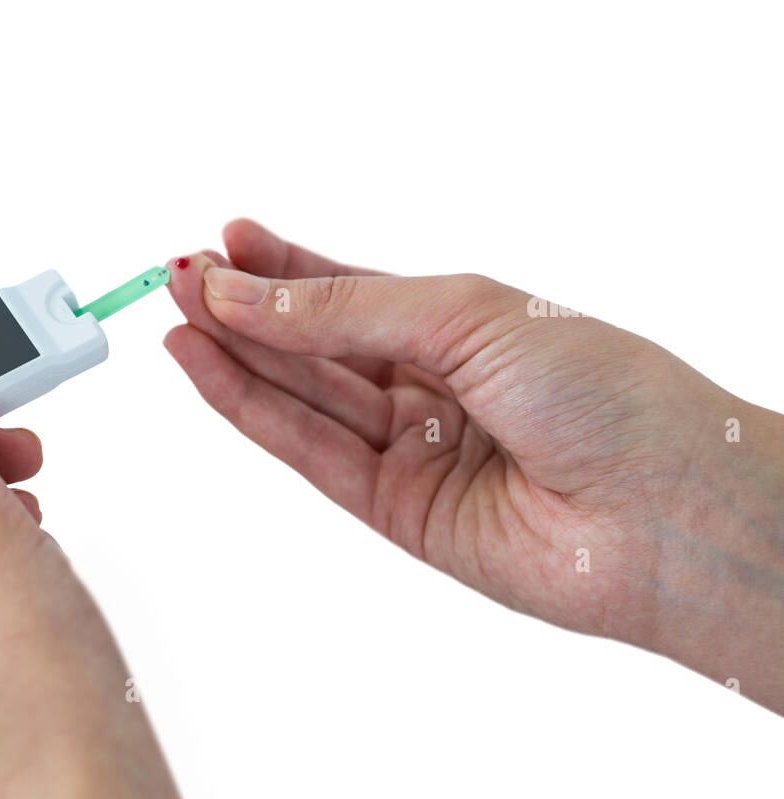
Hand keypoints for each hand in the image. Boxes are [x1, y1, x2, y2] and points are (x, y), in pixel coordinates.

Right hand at [164, 220, 783, 711]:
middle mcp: (434, 387)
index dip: (285, 267)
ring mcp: (413, 450)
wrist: (663, 514)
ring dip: (235, 356)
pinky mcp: (396, 510)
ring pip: (303, 397)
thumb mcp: (466, 316)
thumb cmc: (606, 394)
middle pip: (317, 345)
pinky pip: (309, 452)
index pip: (353, 291)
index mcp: (466, 326)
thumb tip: (249, 294)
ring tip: (177, 316)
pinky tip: (209, 369)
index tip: (221, 242)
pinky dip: (253, 411)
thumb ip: (347, 312)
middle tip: (178, 276)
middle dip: (246, 309)